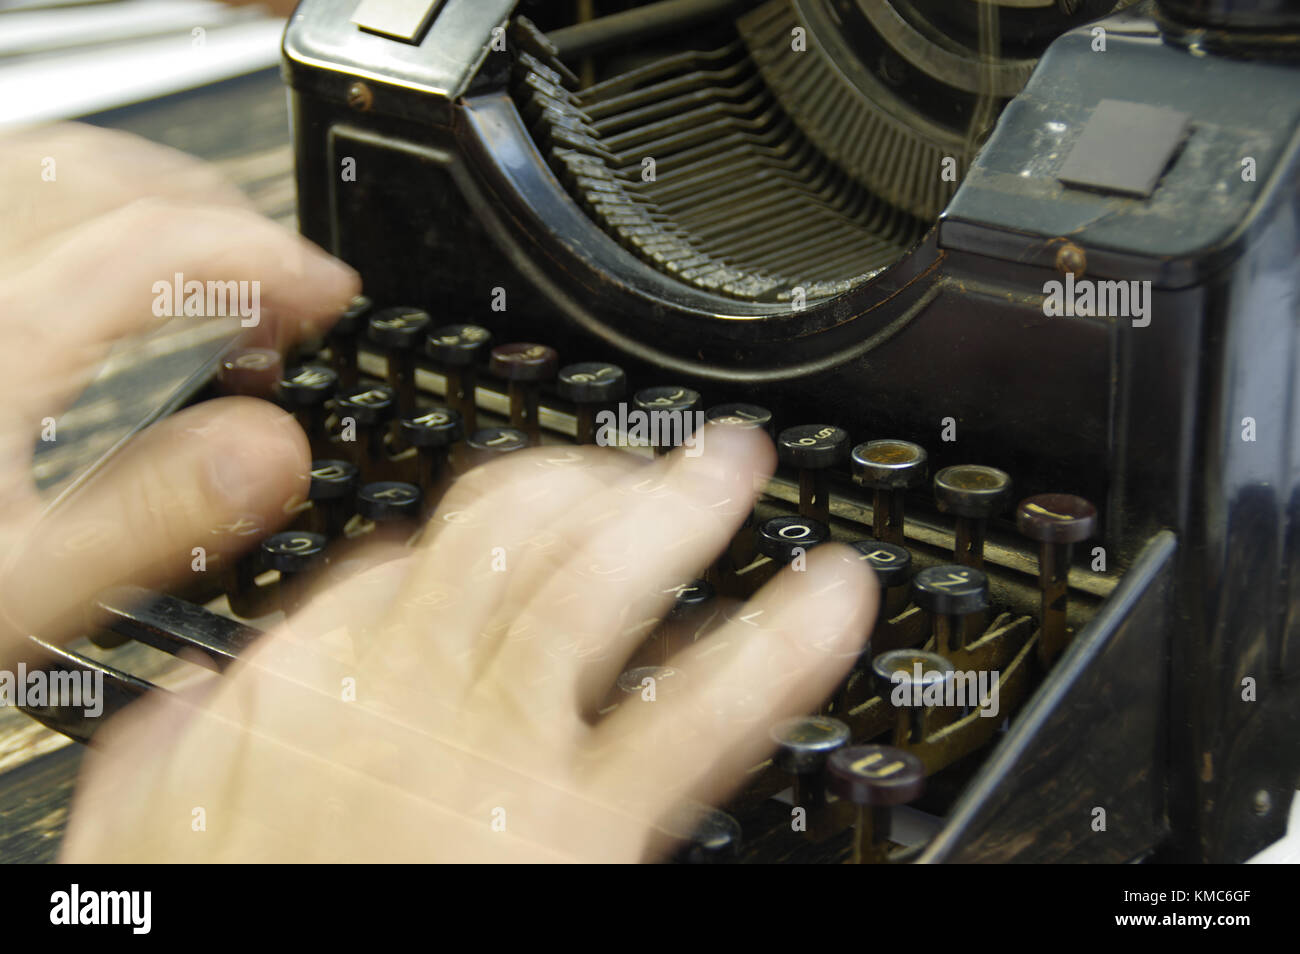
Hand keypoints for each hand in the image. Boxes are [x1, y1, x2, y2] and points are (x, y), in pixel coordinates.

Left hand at [0, 122, 356, 661]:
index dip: (271, 259)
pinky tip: (88, 280)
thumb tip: (273, 453)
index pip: (165, 244)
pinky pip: (7, 209)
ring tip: (199, 262)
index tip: (330, 295)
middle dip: (216, 212)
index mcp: (1, 342)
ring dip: (142, 199)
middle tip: (274, 278)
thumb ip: (155, 516)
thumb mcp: (17, 589)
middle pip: (104, 178)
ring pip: (42, 169)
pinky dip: (74, 220)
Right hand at [63, 427, 876, 860]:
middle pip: (513, 536)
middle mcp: (416, 684)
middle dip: (586, 480)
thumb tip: (195, 700)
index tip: (512, 520)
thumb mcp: (155, 827)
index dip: (471, 527)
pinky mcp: (588, 819)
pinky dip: (777, 645)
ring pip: (603, 588)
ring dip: (683, 514)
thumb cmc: (245, 905)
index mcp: (310, 678)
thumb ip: (179, 748)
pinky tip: (832, 600)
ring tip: (739, 467)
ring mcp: (510, 744)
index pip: (402, 559)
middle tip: (639, 456)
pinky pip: (700, 713)